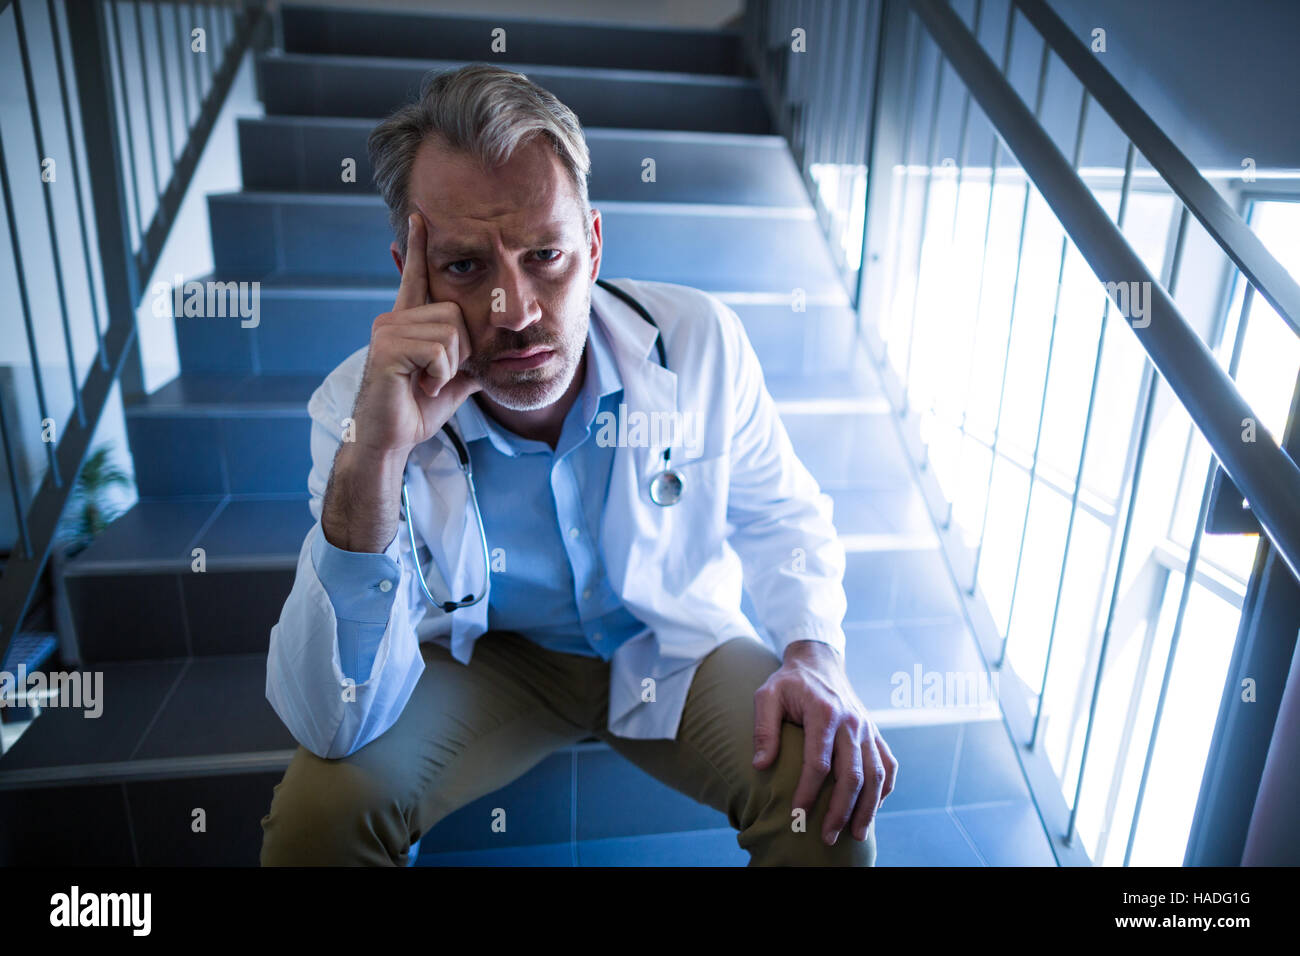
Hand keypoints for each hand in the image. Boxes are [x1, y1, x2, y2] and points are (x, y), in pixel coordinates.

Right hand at [350, 211, 482, 459]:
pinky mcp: (387, 348)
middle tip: (435, 375)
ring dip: (448, 367)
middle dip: (459, 351)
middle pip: (455, 314)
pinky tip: (419, 385)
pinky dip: (439, 374)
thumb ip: (468, 359)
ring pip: (449, 332)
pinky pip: (438, 349)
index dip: (419, 247)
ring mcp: (387, 330)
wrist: (391, 440)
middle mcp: (393, 318)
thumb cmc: (416, 410)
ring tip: (425, 381)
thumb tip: (494, 353)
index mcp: (407, 322)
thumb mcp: (452, 380)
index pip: (416, 277)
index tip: (420, 217)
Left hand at [753, 640, 897, 845]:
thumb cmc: (789, 683)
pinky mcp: (875, 733)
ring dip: (867, 808)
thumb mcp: (767, 696)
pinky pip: (888, 765)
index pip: (818, 762)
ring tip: (856, 835)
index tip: (796, 814)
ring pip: (876, 775)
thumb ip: (763, 729)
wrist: (818, 662)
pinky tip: (872, 809)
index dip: (808, 792)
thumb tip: (760, 766)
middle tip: (826, 837)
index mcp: (824, 712)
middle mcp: (852, 722)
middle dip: (840, 810)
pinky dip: (884, 789)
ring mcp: (867, 728)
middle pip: (852, 775)